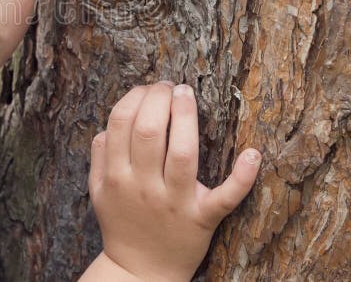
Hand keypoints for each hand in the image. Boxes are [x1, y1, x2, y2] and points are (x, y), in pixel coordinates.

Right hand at [86, 82, 260, 280]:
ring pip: (183, 153)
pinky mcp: (203, 219)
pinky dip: (242, 176)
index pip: (121, 122)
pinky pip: (226, 198)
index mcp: (116, 176)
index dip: (135, 97)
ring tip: (186, 95)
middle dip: (159, 98)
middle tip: (170, 86)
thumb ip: (100, 157)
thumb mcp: (98, 192)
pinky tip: (252, 153)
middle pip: (149, 131)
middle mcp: (143, 186)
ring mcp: (174, 203)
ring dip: (186, 117)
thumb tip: (108, 126)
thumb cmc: (122, 224)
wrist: (140, 273)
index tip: (148, 88)